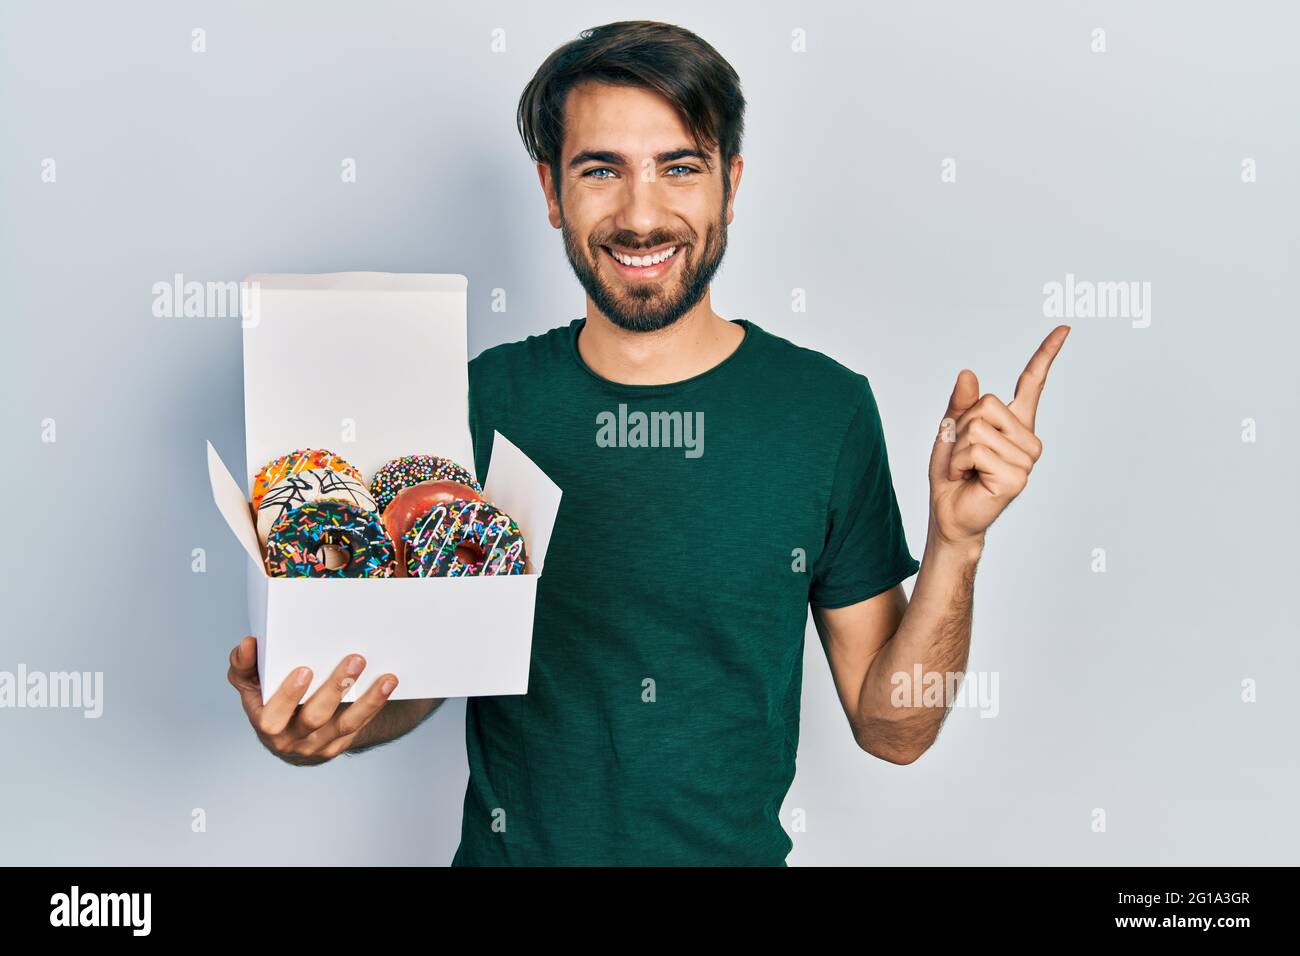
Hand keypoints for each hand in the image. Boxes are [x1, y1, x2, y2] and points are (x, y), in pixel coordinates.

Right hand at [227, 636, 398, 762]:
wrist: (290, 732)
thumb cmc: (268, 698)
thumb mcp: (251, 683)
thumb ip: (244, 665)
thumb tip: (248, 643)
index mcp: (266, 723)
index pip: (273, 717)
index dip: (288, 696)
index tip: (306, 669)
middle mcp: (291, 740)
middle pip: (314, 719)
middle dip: (334, 689)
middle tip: (355, 659)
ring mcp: (317, 744)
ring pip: (344, 724)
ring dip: (367, 700)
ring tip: (386, 677)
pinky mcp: (338, 743)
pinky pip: (359, 725)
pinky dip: (375, 704)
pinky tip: (388, 683)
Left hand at [928, 325, 1069, 546]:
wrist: (948, 514)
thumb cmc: (952, 475)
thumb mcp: (950, 432)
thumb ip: (960, 405)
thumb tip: (968, 373)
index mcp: (1014, 423)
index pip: (1032, 383)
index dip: (1046, 355)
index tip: (1064, 329)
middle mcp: (1026, 438)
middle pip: (986, 405)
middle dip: (960, 428)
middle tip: (962, 456)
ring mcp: (1026, 458)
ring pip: (978, 429)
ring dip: (958, 449)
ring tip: (966, 470)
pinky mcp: (1017, 476)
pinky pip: (976, 450)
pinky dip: (960, 463)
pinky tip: (969, 479)